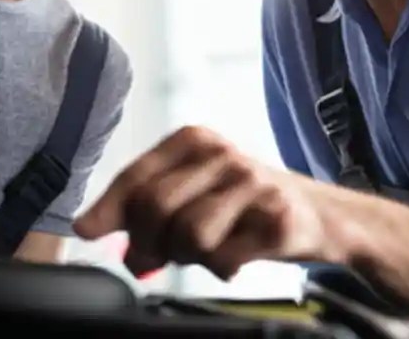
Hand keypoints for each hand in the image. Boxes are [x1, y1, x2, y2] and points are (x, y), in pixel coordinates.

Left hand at [74, 126, 350, 279]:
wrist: (322, 214)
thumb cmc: (245, 202)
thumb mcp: (193, 188)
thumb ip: (143, 203)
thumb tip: (89, 227)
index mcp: (194, 140)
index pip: (136, 175)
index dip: (108, 208)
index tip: (87, 231)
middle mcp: (222, 154)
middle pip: (155, 206)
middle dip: (146, 242)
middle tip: (151, 259)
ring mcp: (252, 184)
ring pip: (188, 234)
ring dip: (187, 256)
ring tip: (203, 251)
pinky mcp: (277, 219)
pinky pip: (223, 259)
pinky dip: (219, 269)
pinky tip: (232, 258)